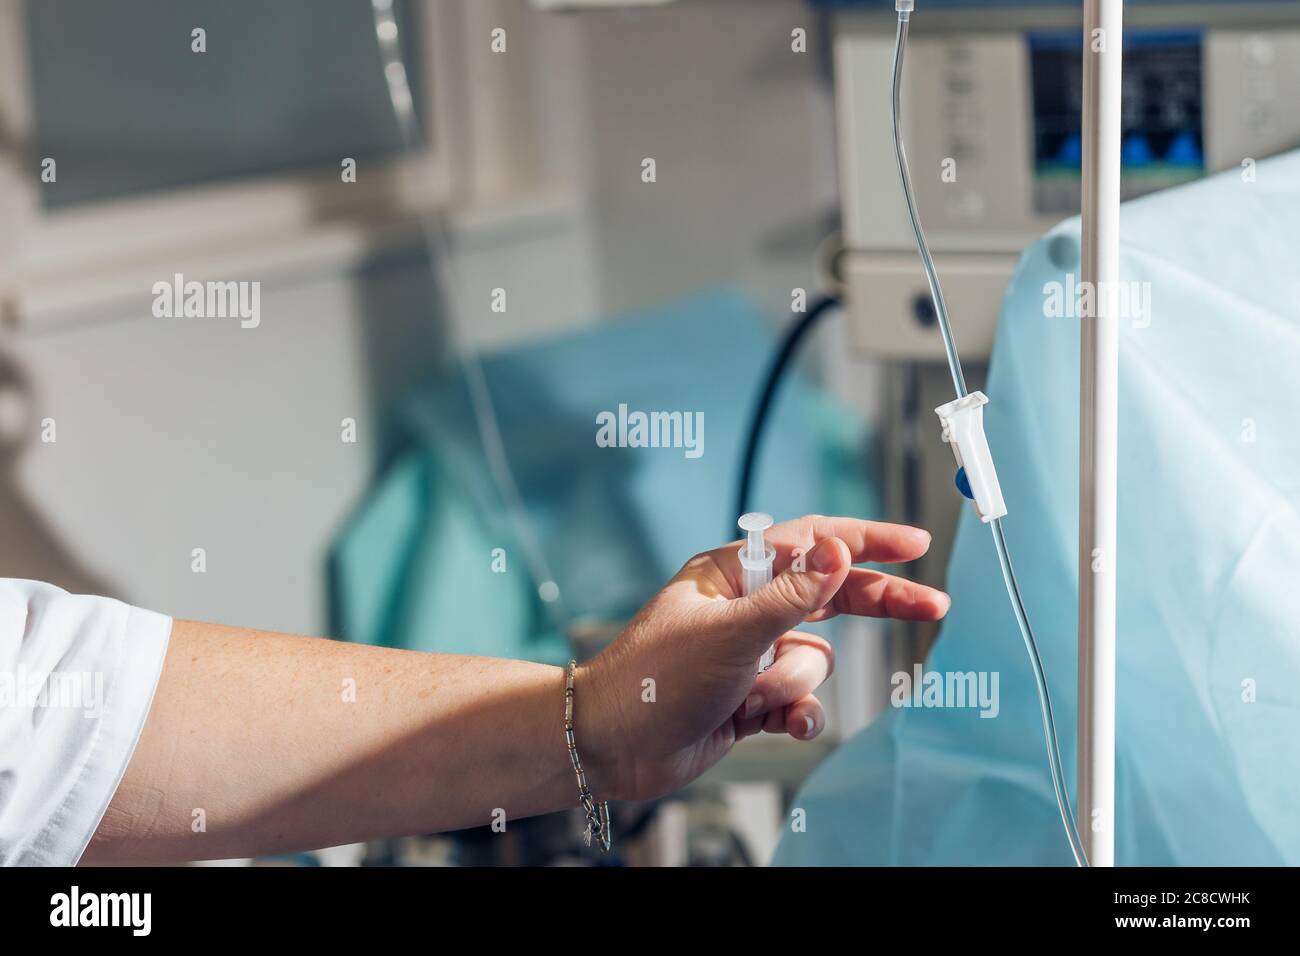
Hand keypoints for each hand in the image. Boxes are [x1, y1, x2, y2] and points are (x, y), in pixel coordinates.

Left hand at [578, 514, 949, 801]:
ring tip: (751, 695)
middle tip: (933, 605)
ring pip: (815, 661)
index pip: (813, 544)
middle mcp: (747, 608)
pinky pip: (801, 701)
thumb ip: (792, 594)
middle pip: (832, 597)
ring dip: (791, 684)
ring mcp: (751, 654)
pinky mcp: (751, 698)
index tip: (915, 543)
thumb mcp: (731, 631)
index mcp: (734, 574)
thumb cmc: (657, 677)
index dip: (866, 541)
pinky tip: (775, 724)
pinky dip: (794, 714)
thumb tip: (838, 547)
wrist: (615, 744)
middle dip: (878, 605)